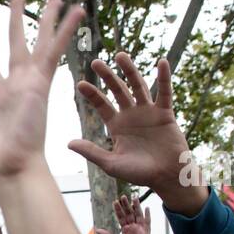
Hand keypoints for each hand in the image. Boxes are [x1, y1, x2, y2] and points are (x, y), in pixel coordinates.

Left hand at [0, 0, 84, 185]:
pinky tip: (76, 10)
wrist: (10, 171)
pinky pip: (54, 51)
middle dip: (16, 23)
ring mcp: (31, 86)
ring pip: (40, 44)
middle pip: (17, 48)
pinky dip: (65, 31)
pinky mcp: (42, 84)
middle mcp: (17, 90)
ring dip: (46, 20)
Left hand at [68, 52, 205, 213]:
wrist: (166, 177)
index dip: (92, 94)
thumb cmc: (139, 173)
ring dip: (130, 71)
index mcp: (116, 125)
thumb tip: (68, 144)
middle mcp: (131, 115)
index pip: (101, 105)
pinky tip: (162, 62)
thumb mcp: (111, 163)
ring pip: (138, 86)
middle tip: (95, 62)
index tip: (80, 84)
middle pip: (117, 90)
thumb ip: (92, 152)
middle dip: (107, 76)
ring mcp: (148, 112)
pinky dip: (164, 78)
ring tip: (120, 56)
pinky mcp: (165, 113)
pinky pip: (165, 93)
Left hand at [95, 194, 151, 233]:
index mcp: (125, 229)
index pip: (121, 217)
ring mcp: (140, 229)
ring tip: (134, 197)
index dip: (118, 210)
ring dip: (136, 206)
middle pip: (129, 213)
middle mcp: (132, 227)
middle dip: (126, 205)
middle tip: (123, 196)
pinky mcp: (146, 232)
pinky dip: (147, 215)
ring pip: (138, 215)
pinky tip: (147, 208)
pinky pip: (147, 222)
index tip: (115, 201)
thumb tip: (97, 230)